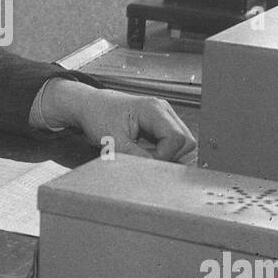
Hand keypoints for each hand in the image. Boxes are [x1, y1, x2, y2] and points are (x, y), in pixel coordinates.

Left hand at [41, 81, 196, 162]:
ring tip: (142, 153)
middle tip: (144, 158)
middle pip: (186, 141)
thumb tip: (154, 170)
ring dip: (165, 154)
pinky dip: (161, 152)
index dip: (164, 155)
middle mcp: (164, 110)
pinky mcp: (162, 123)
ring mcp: (165, 116)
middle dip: (168, 156)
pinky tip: (145, 150)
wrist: (91, 107)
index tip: (146, 160)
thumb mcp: (113, 140)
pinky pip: (173, 143)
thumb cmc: (98, 116)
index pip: (177, 138)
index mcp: (154, 109)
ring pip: (183, 144)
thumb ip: (135, 156)